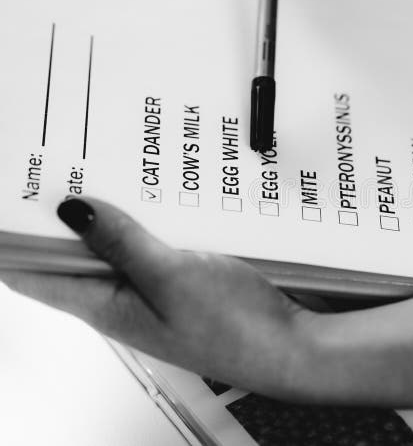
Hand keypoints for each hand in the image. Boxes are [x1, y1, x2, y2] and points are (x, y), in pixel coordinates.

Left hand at [0, 197, 315, 396]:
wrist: (291, 344)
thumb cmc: (234, 327)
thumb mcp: (171, 276)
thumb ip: (121, 242)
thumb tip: (72, 211)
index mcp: (104, 305)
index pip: (33, 272)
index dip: (16, 233)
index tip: (17, 189)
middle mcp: (124, 296)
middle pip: (76, 249)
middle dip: (67, 208)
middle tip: (71, 161)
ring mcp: (156, 285)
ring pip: (120, 239)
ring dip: (117, 208)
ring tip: (117, 168)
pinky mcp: (187, 274)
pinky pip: (158, 239)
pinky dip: (155, 215)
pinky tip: (166, 193)